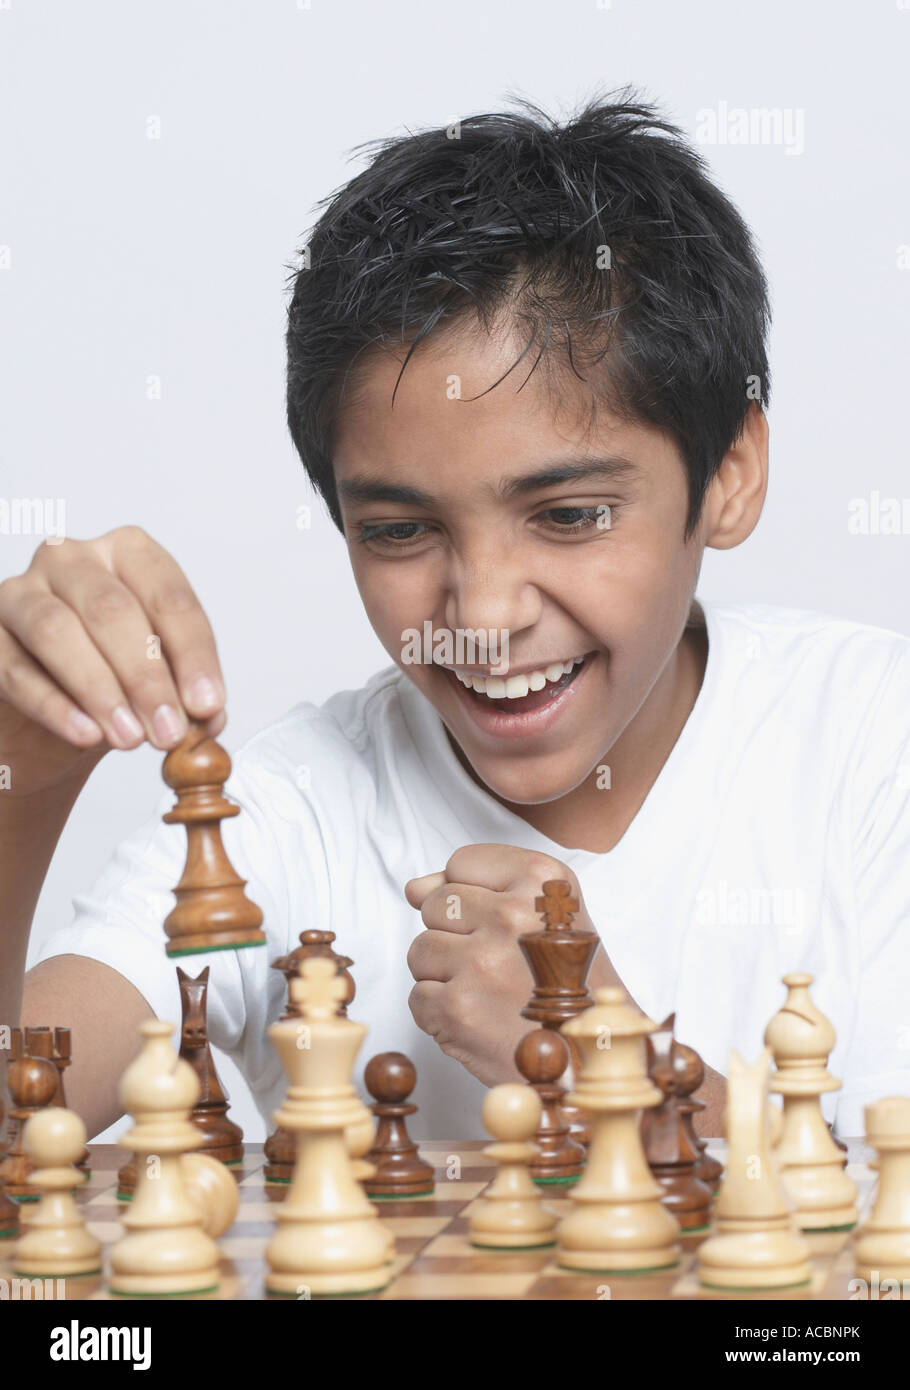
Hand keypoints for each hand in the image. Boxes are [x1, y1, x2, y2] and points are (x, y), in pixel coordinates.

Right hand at [0, 526, 226, 797]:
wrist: (53, 717)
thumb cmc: (115, 680)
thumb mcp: (162, 683)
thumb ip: (187, 695)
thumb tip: (208, 716)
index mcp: (129, 554)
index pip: (168, 597)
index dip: (193, 655)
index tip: (207, 705)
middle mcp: (73, 560)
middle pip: (112, 610)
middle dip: (146, 677)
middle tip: (168, 731)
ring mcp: (21, 592)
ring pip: (57, 630)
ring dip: (99, 689)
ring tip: (130, 737)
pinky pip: (15, 668)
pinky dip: (55, 706)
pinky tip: (86, 734)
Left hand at [405, 844, 625, 1086]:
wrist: (595, 1059)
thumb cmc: (571, 987)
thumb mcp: (548, 915)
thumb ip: (481, 886)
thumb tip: (414, 887)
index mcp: (541, 880)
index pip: (460, 863)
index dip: (474, 896)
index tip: (504, 925)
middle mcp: (511, 915)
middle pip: (435, 904)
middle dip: (456, 934)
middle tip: (499, 965)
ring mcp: (481, 962)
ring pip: (420, 949)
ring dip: (445, 975)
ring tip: (489, 994)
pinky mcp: (457, 1010)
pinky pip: (417, 997)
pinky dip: (442, 1015)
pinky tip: (481, 1021)